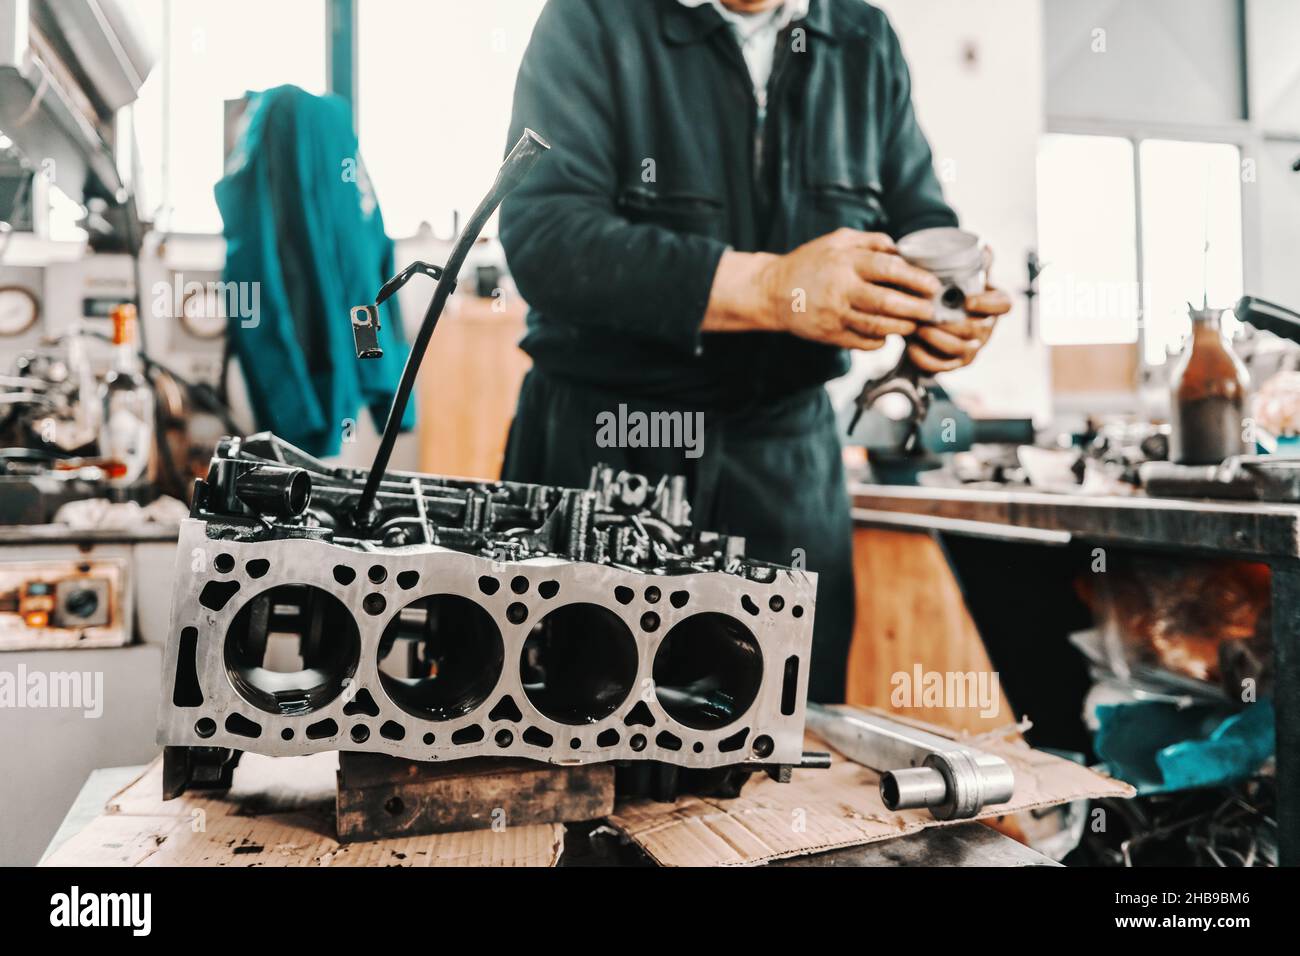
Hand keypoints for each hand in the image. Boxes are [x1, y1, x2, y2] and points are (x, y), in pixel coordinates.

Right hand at [758, 229, 939, 349]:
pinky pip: (863, 343)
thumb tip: (902, 250)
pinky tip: (888, 335)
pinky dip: (880, 341)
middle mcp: (842, 288)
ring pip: (878, 326)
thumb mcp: (837, 240)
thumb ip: (871, 241)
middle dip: (917, 308)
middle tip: (933, 310)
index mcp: (846, 262)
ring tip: (915, 323)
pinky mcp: (830, 335)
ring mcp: (835, 314)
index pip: (889, 269)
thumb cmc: (809, 262)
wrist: (771, 291)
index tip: (934, 285)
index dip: (916, 278)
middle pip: (888, 302)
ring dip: (902, 327)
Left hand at [907, 248, 1010, 372]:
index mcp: (992, 304)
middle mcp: (986, 328)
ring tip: (918, 329)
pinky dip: (925, 358)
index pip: (1003, 305)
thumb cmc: (947, 291)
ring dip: (938, 340)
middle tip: (929, 315)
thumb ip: (971, 260)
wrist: (927, 315)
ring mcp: (972, 348)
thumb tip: (982, 247)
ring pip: (961, 349)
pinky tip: (911, 347)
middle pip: (977, 330)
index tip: (967, 300)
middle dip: (953, 324)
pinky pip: (942, 366)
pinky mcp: (953, 363)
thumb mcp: (959, 273)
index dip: (988, 304)